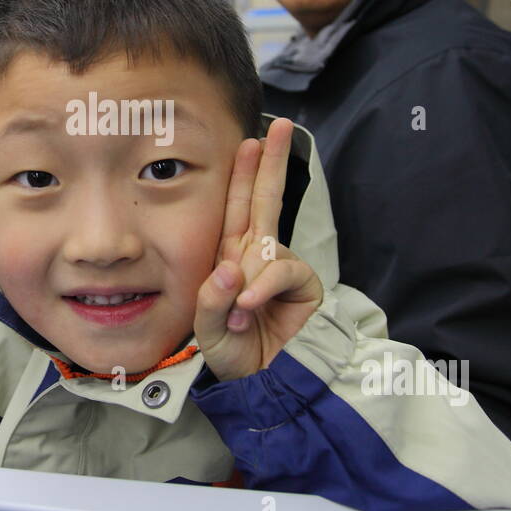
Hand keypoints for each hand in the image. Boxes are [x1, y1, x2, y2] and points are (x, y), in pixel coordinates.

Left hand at [194, 118, 322, 381]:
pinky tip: (250, 309)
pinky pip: (280, 270)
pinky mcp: (303, 283)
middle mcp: (257, 254)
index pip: (238, 206)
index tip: (252, 139)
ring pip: (264, 245)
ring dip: (247, 279)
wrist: (259, 384)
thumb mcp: (207, 325)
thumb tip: (231, 269)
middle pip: (266, 199)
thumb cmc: (230, 353)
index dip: (246, 173)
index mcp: (231, 255)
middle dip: (272, 162)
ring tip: (239, 312)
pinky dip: (262, 288)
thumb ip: (212, 298)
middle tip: (282, 126)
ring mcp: (281, 268)